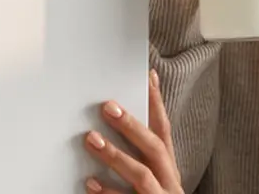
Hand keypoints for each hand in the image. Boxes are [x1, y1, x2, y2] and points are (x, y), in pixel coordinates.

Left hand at [83, 70, 180, 193]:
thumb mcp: (150, 181)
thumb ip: (138, 159)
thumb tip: (107, 130)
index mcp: (169, 171)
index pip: (165, 131)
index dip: (157, 103)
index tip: (147, 76)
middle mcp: (169, 185)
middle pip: (155, 149)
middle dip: (133, 127)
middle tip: (108, 106)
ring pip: (143, 176)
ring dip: (117, 156)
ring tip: (91, 139)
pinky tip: (89, 184)